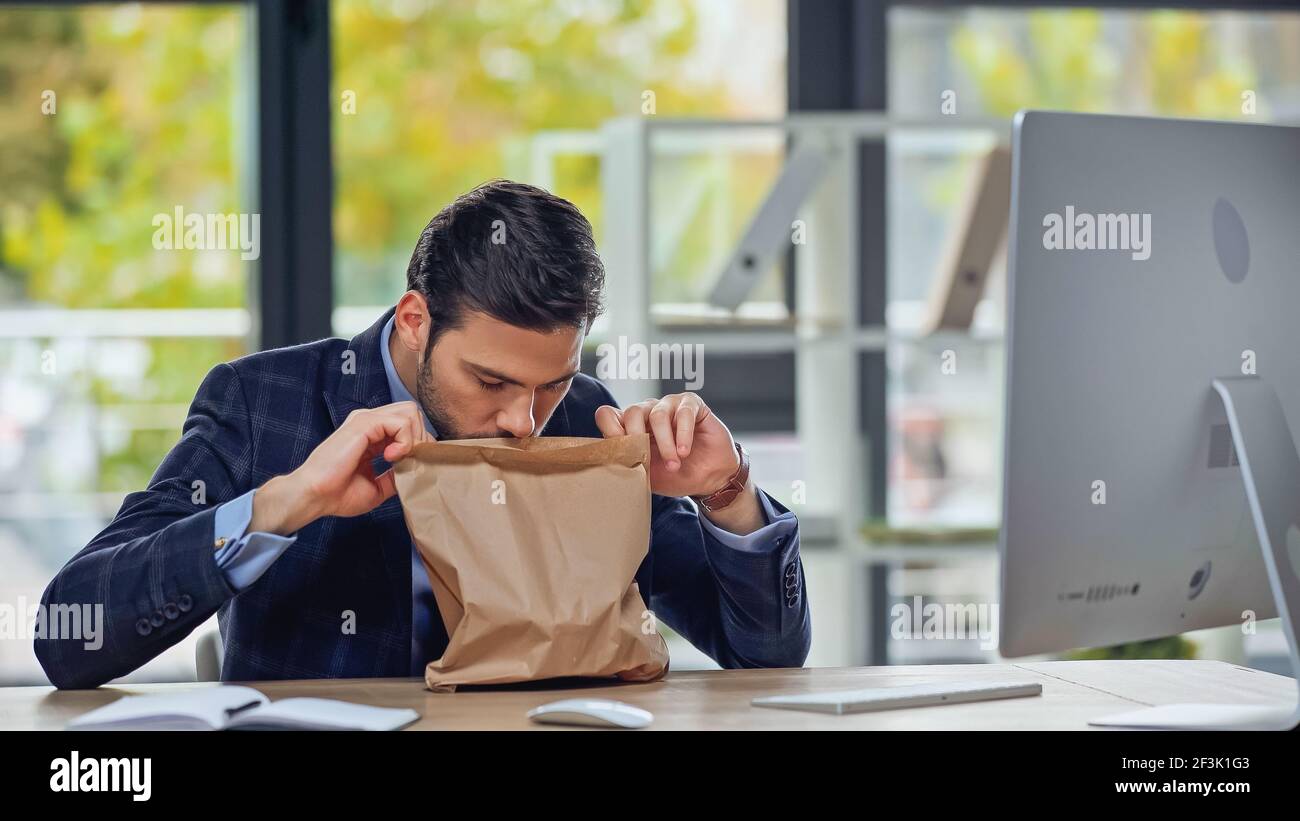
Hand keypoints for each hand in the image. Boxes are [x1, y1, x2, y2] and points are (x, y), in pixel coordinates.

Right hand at [249, 401, 431, 534]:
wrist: (314, 496)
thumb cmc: (338, 494)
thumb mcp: (378, 487)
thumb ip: (397, 474)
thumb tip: (416, 470)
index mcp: (372, 435)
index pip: (407, 425)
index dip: (418, 444)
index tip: (413, 465)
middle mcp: (369, 423)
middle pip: (411, 413)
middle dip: (420, 436)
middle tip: (409, 460)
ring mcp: (366, 420)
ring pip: (409, 412)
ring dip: (414, 437)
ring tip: (399, 459)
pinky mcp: (364, 423)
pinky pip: (400, 422)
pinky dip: (404, 440)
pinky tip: (391, 457)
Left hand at [594, 392, 739, 498]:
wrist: (709, 478)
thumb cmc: (676, 475)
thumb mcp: (646, 474)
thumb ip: (628, 464)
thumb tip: (607, 462)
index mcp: (631, 427)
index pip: (607, 415)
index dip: (610, 430)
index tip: (621, 451)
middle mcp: (647, 411)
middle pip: (632, 412)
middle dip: (640, 440)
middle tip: (650, 462)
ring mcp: (669, 405)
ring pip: (657, 415)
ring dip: (665, 444)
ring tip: (674, 464)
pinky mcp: (692, 404)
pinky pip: (683, 413)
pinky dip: (683, 435)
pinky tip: (685, 451)